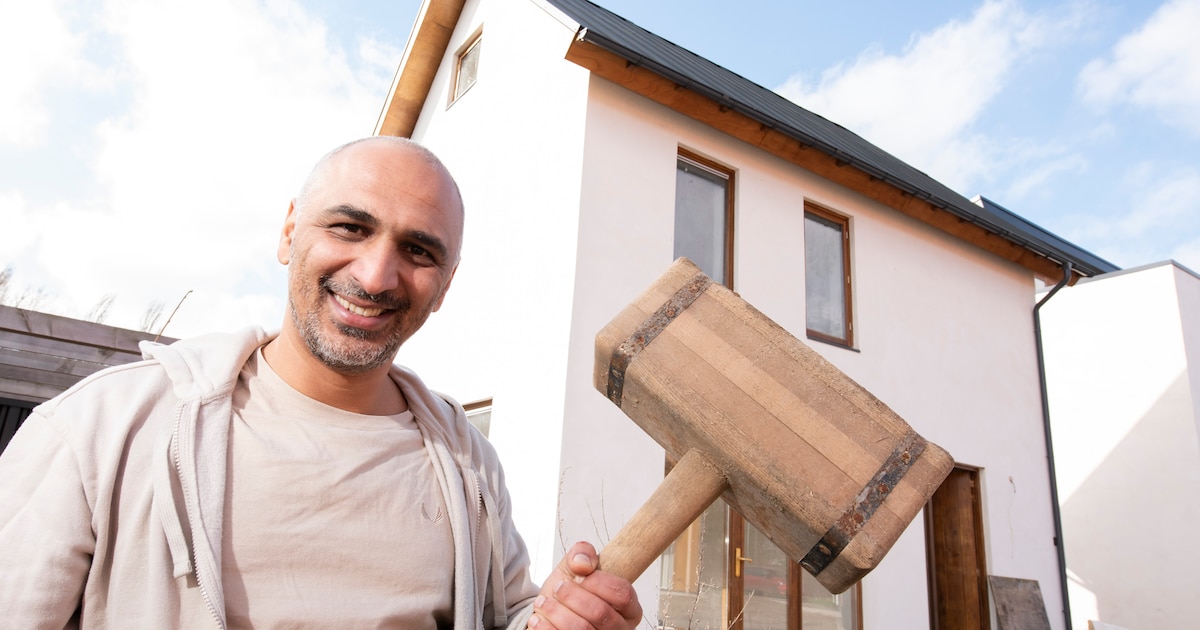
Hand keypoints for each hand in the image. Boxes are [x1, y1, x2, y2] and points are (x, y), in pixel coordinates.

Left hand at [527, 541, 641, 628]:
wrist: (550, 612)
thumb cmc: (569, 591)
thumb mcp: (574, 565)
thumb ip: (582, 554)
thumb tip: (583, 563)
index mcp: (629, 607)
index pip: (622, 594)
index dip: (599, 582)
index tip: (579, 576)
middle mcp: (620, 629)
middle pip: (601, 613)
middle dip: (573, 596)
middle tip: (558, 587)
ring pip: (582, 629)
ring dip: (557, 612)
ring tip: (544, 602)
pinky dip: (547, 628)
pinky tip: (539, 618)